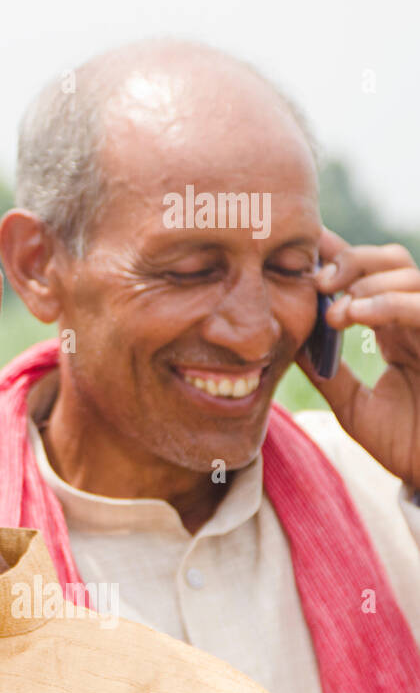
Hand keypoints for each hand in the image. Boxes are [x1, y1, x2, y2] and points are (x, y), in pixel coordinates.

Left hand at [297, 227, 419, 489]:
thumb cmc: (408, 443)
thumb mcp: (354, 405)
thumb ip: (326, 372)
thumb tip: (287, 345)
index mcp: (392, 330)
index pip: (364, 279)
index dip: (334, 256)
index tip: (298, 249)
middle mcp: (415, 321)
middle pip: (388, 261)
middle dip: (349, 260)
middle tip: (318, 282)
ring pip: (407, 274)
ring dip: (365, 282)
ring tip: (336, 312)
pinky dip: (389, 302)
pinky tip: (357, 313)